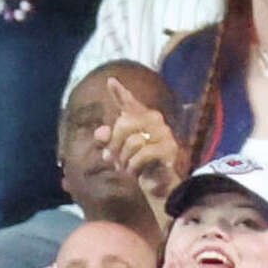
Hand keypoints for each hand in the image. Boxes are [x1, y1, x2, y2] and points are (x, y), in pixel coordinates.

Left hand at [99, 78, 183, 210]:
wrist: (158, 185)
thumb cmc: (138, 166)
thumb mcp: (119, 154)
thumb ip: (108, 141)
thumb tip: (99, 133)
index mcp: (142, 117)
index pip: (129, 102)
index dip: (120, 92)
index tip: (110, 82)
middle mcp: (154, 120)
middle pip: (124, 124)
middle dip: (114, 146)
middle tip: (113, 161)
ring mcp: (163, 133)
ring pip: (133, 141)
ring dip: (124, 160)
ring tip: (126, 168)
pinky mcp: (169, 148)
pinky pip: (143, 154)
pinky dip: (134, 166)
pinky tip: (134, 172)